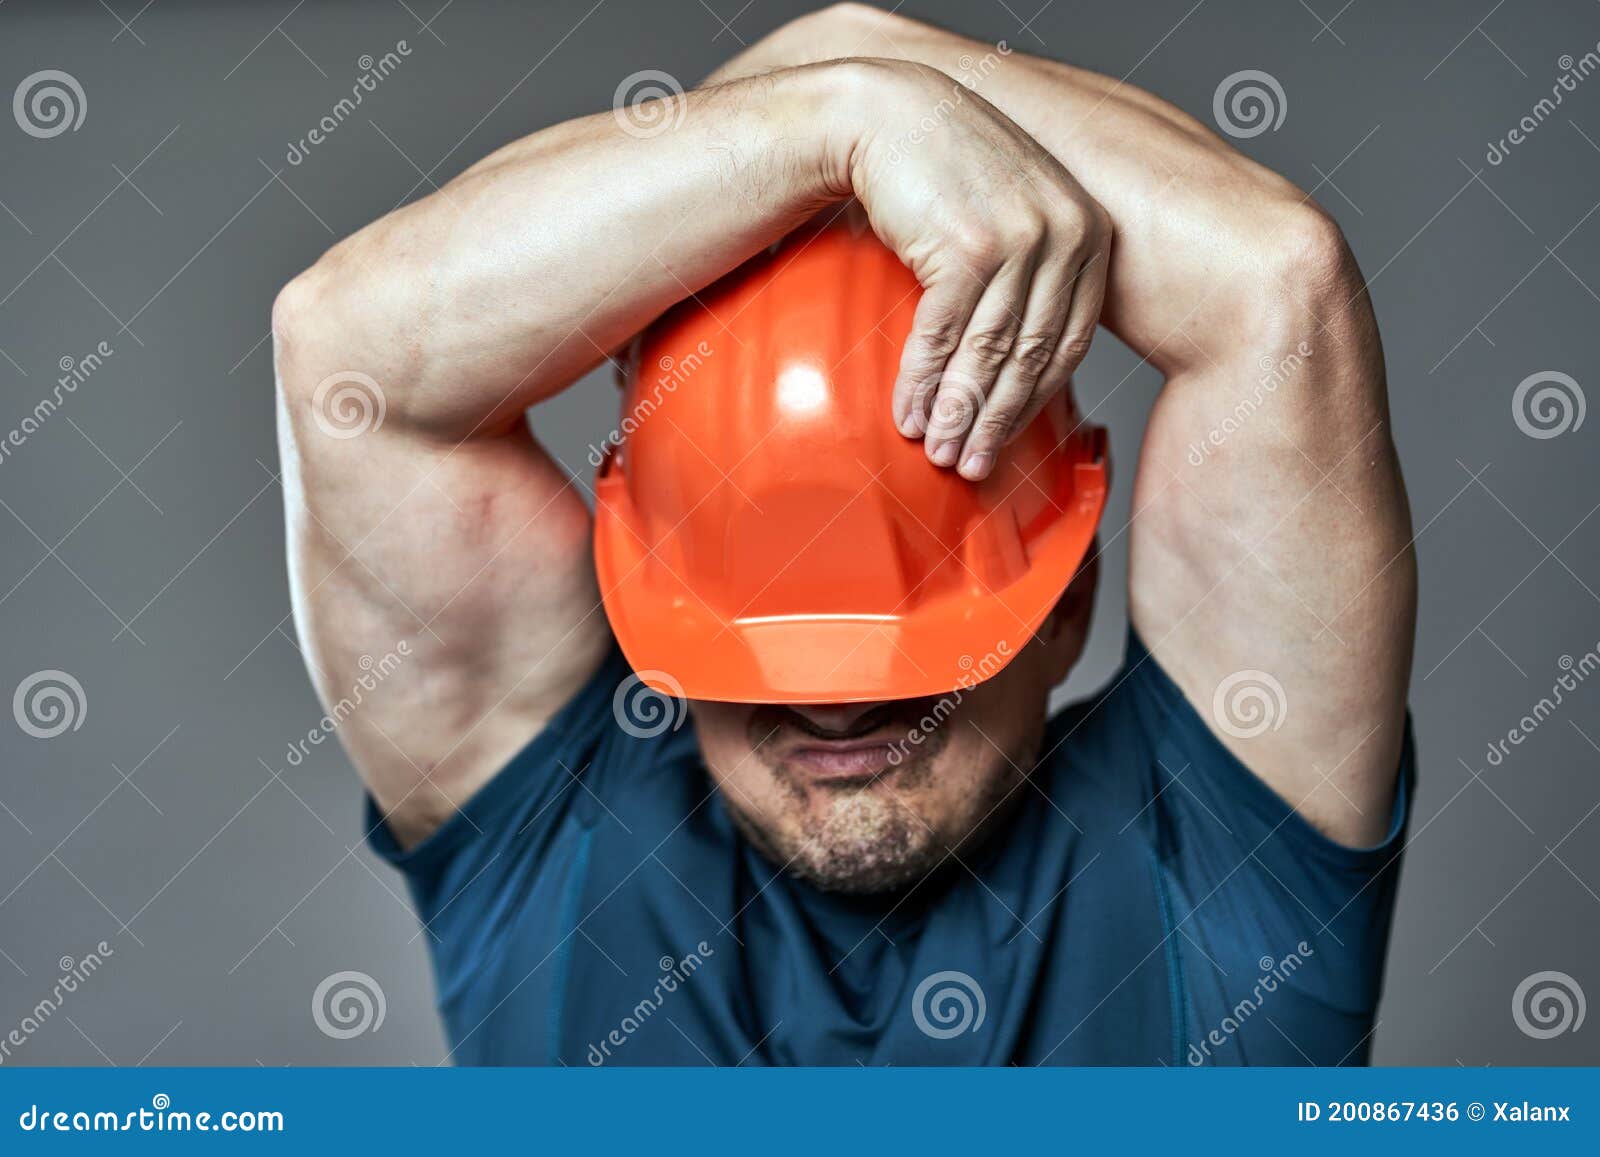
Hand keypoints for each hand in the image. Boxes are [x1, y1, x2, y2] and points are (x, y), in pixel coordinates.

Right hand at [837, 60, 1110, 478]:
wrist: (888, 114)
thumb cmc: (946, 171)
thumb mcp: (1011, 216)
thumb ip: (1032, 274)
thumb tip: (1020, 361)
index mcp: (1089, 231)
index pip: (1067, 342)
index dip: (1032, 403)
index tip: (1004, 441)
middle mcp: (1067, 233)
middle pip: (1031, 355)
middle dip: (996, 420)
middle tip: (969, 465)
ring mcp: (1022, 238)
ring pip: (989, 352)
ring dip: (958, 412)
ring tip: (937, 451)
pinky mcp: (971, 246)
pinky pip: (944, 334)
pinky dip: (922, 382)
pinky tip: (905, 413)